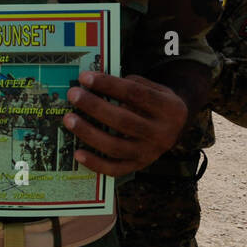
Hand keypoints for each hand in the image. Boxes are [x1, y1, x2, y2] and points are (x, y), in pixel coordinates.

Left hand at [62, 73, 188, 175]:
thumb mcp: (155, 88)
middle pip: (123, 120)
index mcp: (169, 108)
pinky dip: (95, 163)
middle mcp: (162, 134)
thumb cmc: (157, 102)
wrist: (177, 126)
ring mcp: (150, 153)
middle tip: (73, 95)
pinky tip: (77, 153)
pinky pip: (114, 169)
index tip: (85, 77)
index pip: (135, 94)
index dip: (108, 84)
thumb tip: (95, 83)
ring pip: (115, 146)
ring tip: (69, 119)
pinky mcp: (139, 166)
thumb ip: (131, 85)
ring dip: (88, 133)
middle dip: (94, 106)